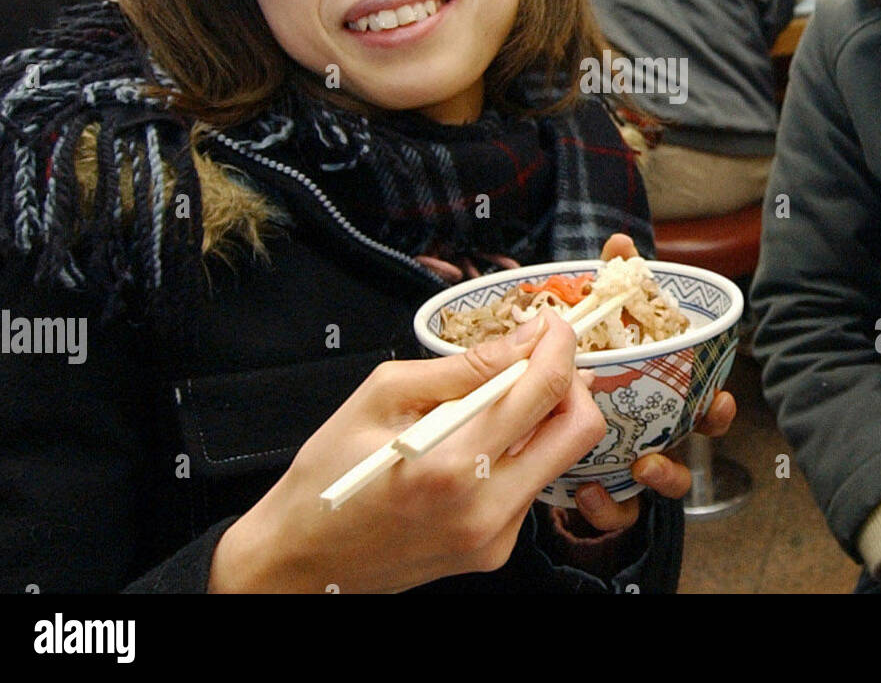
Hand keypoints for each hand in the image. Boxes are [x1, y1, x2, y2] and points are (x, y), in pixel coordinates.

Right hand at [208, 309, 604, 592]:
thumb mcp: (383, 395)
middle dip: (570, 381)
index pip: (543, 391)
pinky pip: (532, 486)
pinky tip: (480, 443)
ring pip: (561, 458)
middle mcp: (486, 507)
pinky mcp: (495, 551)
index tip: (550, 323)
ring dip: (544, 417)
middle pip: (580, 430)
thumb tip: (524, 339)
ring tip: (500, 397)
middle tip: (538, 358)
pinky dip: (521, 452)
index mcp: (453, 463)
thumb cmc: (329, 474)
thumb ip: (464, 366)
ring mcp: (496, 536)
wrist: (301, 558)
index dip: (558, 345)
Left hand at [570, 232, 737, 530]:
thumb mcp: (586, 318)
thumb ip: (606, 279)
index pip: (700, 399)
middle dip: (705, 431)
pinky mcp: (593, 490)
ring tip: (644, 463)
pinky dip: (608, 508)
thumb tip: (619, 242)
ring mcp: (623, 461)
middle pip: (693, 441)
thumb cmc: (570, 357)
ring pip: (659, 481)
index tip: (719, 396)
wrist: (517, 407)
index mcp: (653, 387)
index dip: (717, 403)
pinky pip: (613, 511)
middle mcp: (647, 427)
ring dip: (664, 474)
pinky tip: (590, 491)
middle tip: (695, 425)